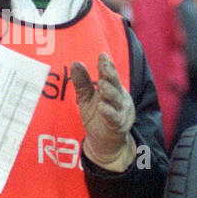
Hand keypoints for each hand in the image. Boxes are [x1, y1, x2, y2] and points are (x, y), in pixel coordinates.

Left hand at [71, 52, 135, 170]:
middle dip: (110, 75)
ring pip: (116, 100)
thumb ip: (83, 82)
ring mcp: (120, 112)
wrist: (104, 142)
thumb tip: (76, 62)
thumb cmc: (97, 116)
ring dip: (109, 92)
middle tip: (104, 66)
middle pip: (115, 84)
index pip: (110, 75)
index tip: (102, 55)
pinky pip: (114, 118)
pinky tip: (102, 107)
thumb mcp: (86, 97)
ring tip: (101, 84)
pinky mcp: (117, 126)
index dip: (107, 65)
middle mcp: (119, 98)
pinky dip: (109, 112)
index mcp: (112, 89)